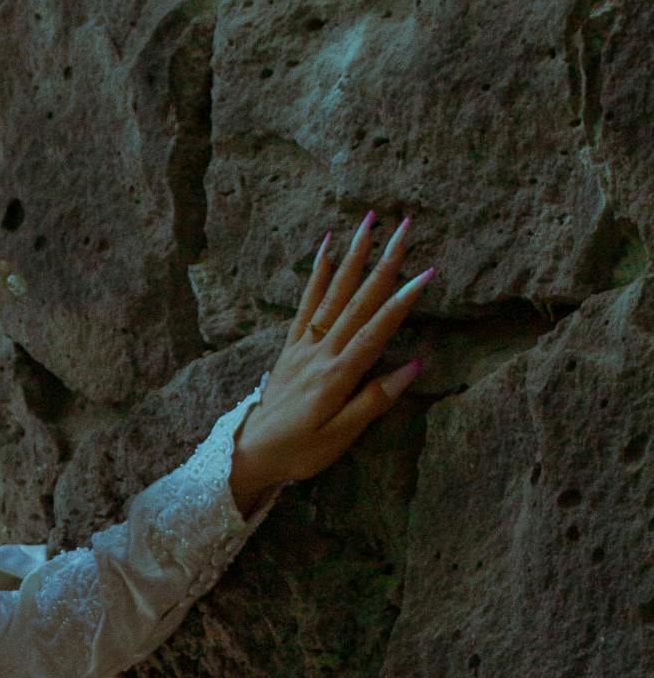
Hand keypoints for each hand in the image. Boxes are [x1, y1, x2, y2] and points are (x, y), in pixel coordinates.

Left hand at [228, 211, 433, 516]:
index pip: (377, 330)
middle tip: (405, 228)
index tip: (427, 273)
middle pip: (358, 301)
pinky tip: (327, 249)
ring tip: (369, 223)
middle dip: (384, 263)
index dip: (403, 301)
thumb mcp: (340, 437)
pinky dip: (318, 275)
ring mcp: (304, 346)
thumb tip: (413, 366)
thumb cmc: (299, 452)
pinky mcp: (291, 347)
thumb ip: (374, 400)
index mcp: (338, 375)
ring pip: (334, 293)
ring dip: (353, 256)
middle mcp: (321, 352)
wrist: (250, 454)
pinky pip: (305, 304)